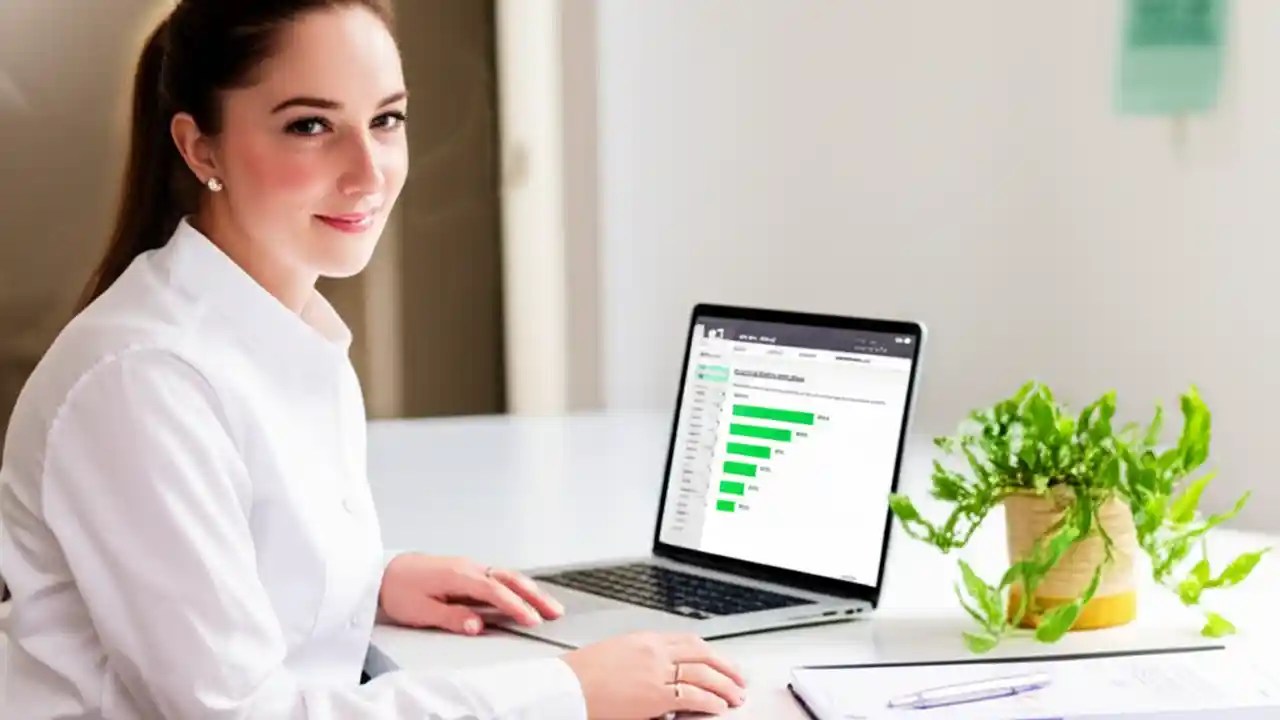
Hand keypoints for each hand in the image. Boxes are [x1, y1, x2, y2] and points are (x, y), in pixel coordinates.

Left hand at [378, 554, 563, 634]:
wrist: (385, 571)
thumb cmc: (400, 589)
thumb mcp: (420, 610)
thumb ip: (451, 616)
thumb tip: (476, 625)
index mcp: (458, 575)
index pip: (495, 591)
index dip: (515, 606)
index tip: (531, 619)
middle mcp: (469, 567)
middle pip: (509, 579)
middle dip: (534, 595)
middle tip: (554, 611)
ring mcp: (470, 567)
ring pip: (507, 576)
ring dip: (529, 590)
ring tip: (548, 605)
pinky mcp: (468, 571)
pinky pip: (498, 577)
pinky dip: (516, 586)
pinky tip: (525, 596)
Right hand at [562, 632, 747, 718]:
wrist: (565, 687)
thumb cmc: (580, 675)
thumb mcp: (613, 655)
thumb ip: (640, 659)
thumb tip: (657, 673)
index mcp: (644, 639)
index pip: (688, 641)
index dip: (710, 652)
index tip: (719, 661)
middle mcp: (654, 651)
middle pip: (702, 654)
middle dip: (725, 666)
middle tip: (738, 677)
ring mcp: (656, 672)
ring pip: (703, 674)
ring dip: (724, 686)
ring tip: (735, 695)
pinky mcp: (655, 695)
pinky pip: (693, 696)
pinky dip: (710, 701)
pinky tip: (718, 707)